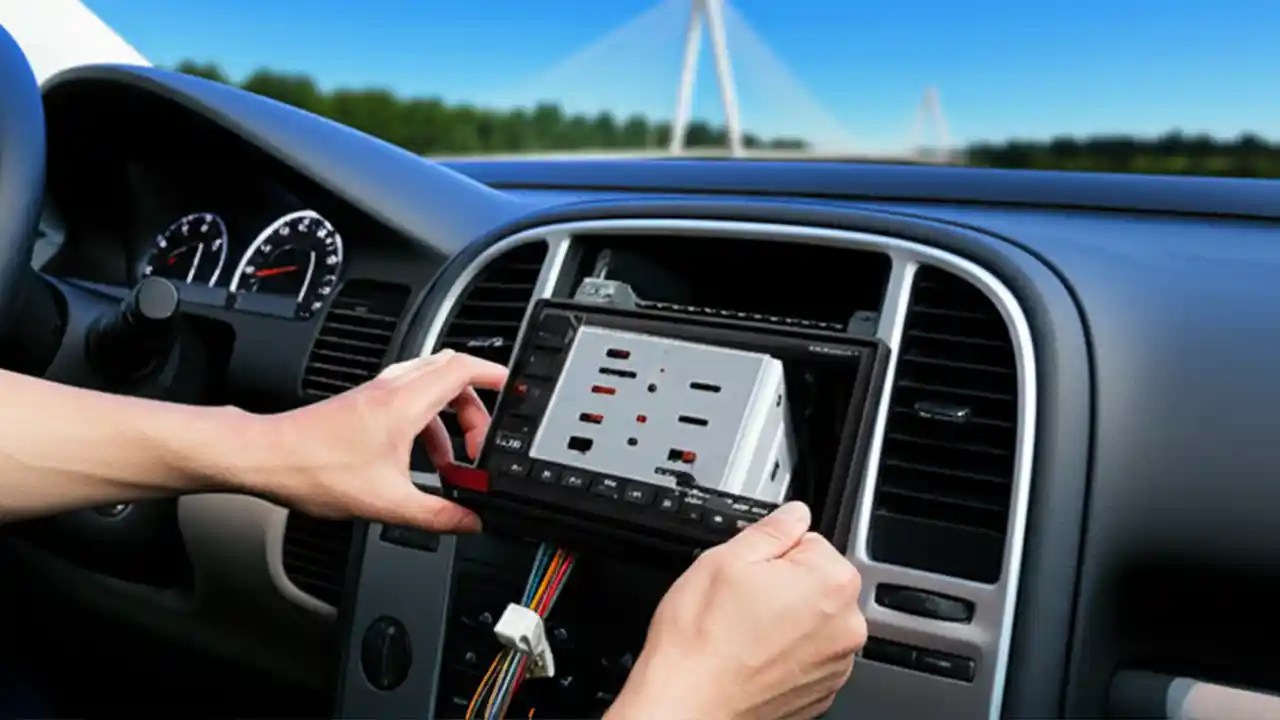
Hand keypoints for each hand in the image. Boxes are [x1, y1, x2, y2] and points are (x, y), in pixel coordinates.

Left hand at [238, 350, 506, 531]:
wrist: (266, 458)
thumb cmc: (314, 469)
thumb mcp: (387, 502)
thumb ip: (437, 514)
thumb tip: (469, 521)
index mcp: (406, 402)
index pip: (464, 367)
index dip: (496, 374)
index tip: (514, 388)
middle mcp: (392, 389)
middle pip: (452, 374)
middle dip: (476, 406)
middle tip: (482, 440)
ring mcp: (377, 393)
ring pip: (430, 386)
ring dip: (450, 415)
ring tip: (452, 457)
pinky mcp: (364, 404)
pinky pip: (409, 398)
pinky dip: (426, 421)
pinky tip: (420, 457)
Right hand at [608, 503, 865, 719]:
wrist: (686, 706)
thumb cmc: (700, 642)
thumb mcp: (725, 559)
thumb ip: (771, 529)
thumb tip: (793, 514)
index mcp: (831, 583)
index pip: (811, 541)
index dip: (773, 553)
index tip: (749, 571)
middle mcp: (846, 626)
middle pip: (817, 582)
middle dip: (783, 584)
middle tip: (741, 600)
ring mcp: (836, 665)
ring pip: (811, 620)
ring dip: (784, 620)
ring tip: (742, 631)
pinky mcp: (821, 692)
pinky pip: (806, 656)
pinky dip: (784, 653)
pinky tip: (750, 655)